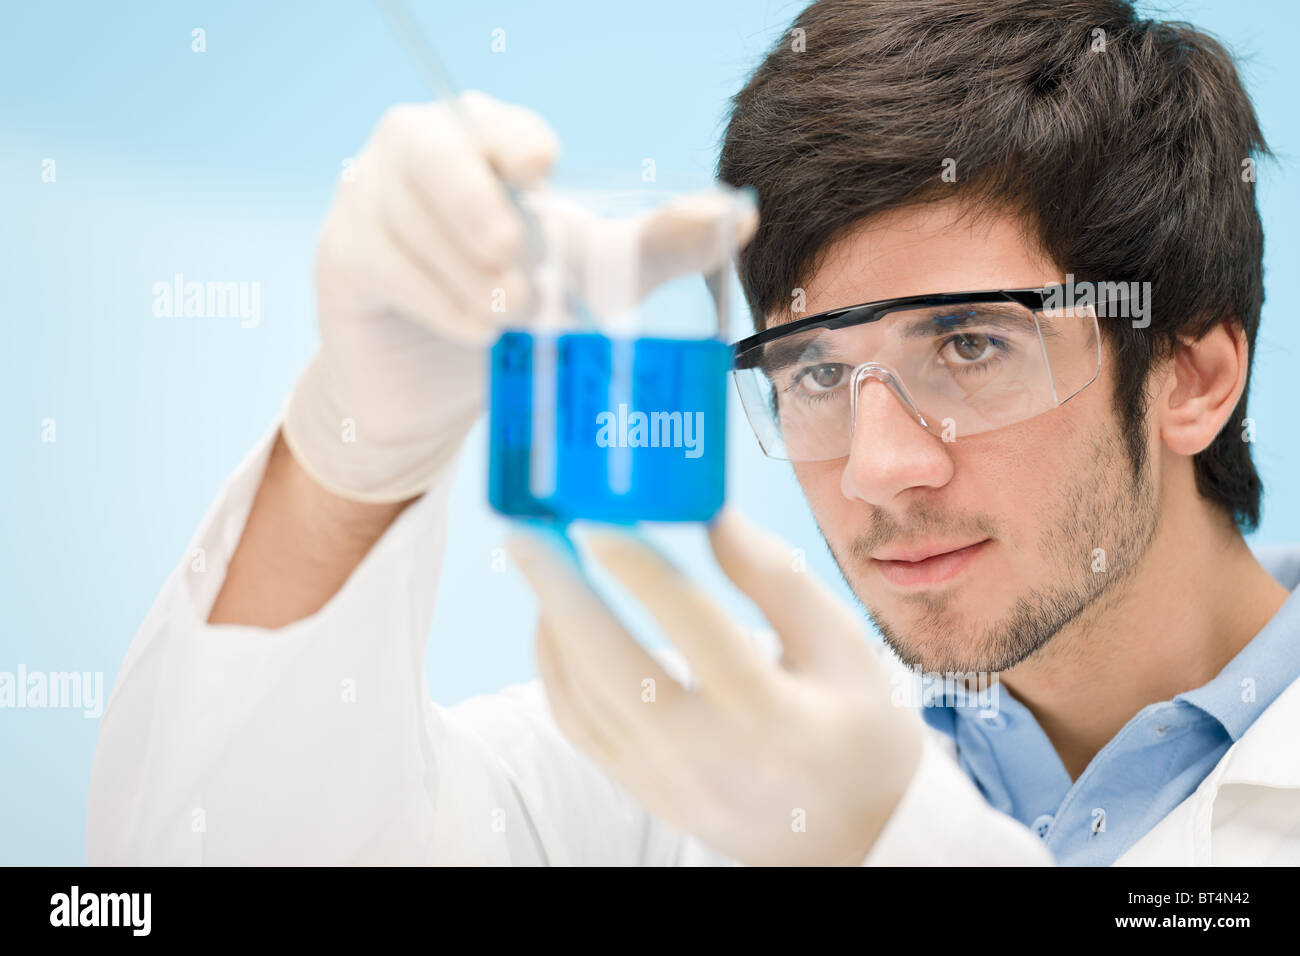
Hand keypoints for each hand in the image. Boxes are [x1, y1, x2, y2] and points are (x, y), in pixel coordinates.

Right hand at [282, 92, 755, 502]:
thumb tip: (737, 217)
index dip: (511, 139)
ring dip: (467, 275)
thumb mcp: (593, 272)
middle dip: (480, 211)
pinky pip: (384, 266)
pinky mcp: (342, 258)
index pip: (488, 119)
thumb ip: (659, 244)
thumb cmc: (518, 303)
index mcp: (478, 139)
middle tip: (522, 273)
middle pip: (432, 152)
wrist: (441, 382)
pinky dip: (436, 302)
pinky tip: (476, 331)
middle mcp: (414, 156)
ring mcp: (366, 201)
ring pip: (408, 220)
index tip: (541, 172)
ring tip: (513, 318)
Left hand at [507, 509, 923, 866]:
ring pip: (584, 701)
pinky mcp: (645, 793)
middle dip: (562, 596)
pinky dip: (555, 670)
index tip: (599, 517)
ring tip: (540, 562)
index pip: (695, 628)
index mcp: (773, 715)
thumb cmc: (860, 730)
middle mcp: (711, 756)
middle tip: (528, 533)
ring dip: (552, 626)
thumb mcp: (844, 647)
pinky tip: (555, 620)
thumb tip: (711, 513)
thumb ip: (777, 579)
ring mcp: (669, 784)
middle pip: (614, 670)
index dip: (640, 569)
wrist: (860, 840)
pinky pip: (580, 728)